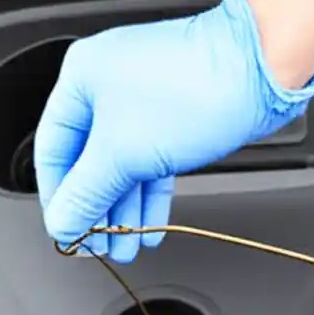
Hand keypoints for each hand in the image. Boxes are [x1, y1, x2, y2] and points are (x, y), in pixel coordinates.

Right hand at [33, 0, 313, 261]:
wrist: (261, 68)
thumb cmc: (196, 86)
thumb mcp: (124, 152)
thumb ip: (87, 192)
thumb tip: (64, 222)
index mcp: (81, 78)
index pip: (52, 149)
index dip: (58, 195)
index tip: (66, 229)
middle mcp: (108, 84)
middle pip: (88, 160)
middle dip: (95, 208)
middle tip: (97, 245)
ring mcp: (143, 99)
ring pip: (123, 164)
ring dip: (123, 209)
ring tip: (124, 245)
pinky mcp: (174, 114)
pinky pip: (150, 161)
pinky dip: (148, 194)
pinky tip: (148, 224)